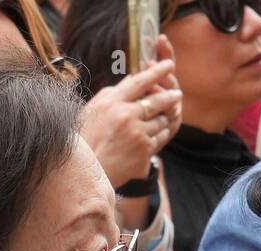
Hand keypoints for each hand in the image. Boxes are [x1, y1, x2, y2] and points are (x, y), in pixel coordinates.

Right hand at [80, 46, 181, 187]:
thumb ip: (112, 94)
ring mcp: (137, 135)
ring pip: (161, 121)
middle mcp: (126, 116)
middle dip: (170, 96)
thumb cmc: (84, 141)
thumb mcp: (92, 111)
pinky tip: (144, 144)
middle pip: (158, 100)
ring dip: (160, 122)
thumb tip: (132, 80)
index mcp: (111, 102)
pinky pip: (159, 140)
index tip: (169, 65)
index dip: (157, 72)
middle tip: (176, 94)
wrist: (83, 174)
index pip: (140, 81)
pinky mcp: (144, 153)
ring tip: (151, 126)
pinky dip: (155, 140)